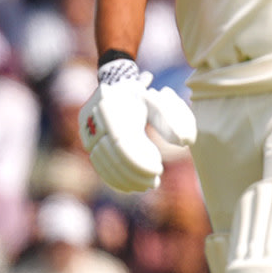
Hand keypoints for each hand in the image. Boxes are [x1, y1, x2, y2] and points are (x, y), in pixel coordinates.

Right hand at [79, 59, 194, 192]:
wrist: (114, 85)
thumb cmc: (140, 96)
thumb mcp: (156, 102)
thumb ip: (170, 120)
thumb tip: (184, 142)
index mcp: (112, 108)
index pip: (123, 144)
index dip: (139, 161)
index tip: (158, 170)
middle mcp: (95, 121)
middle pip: (113, 157)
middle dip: (134, 173)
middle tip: (154, 182)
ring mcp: (88, 132)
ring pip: (104, 164)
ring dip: (126, 179)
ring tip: (146, 185)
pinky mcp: (87, 143)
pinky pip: (99, 165)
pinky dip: (114, 178)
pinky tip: (131, 186)